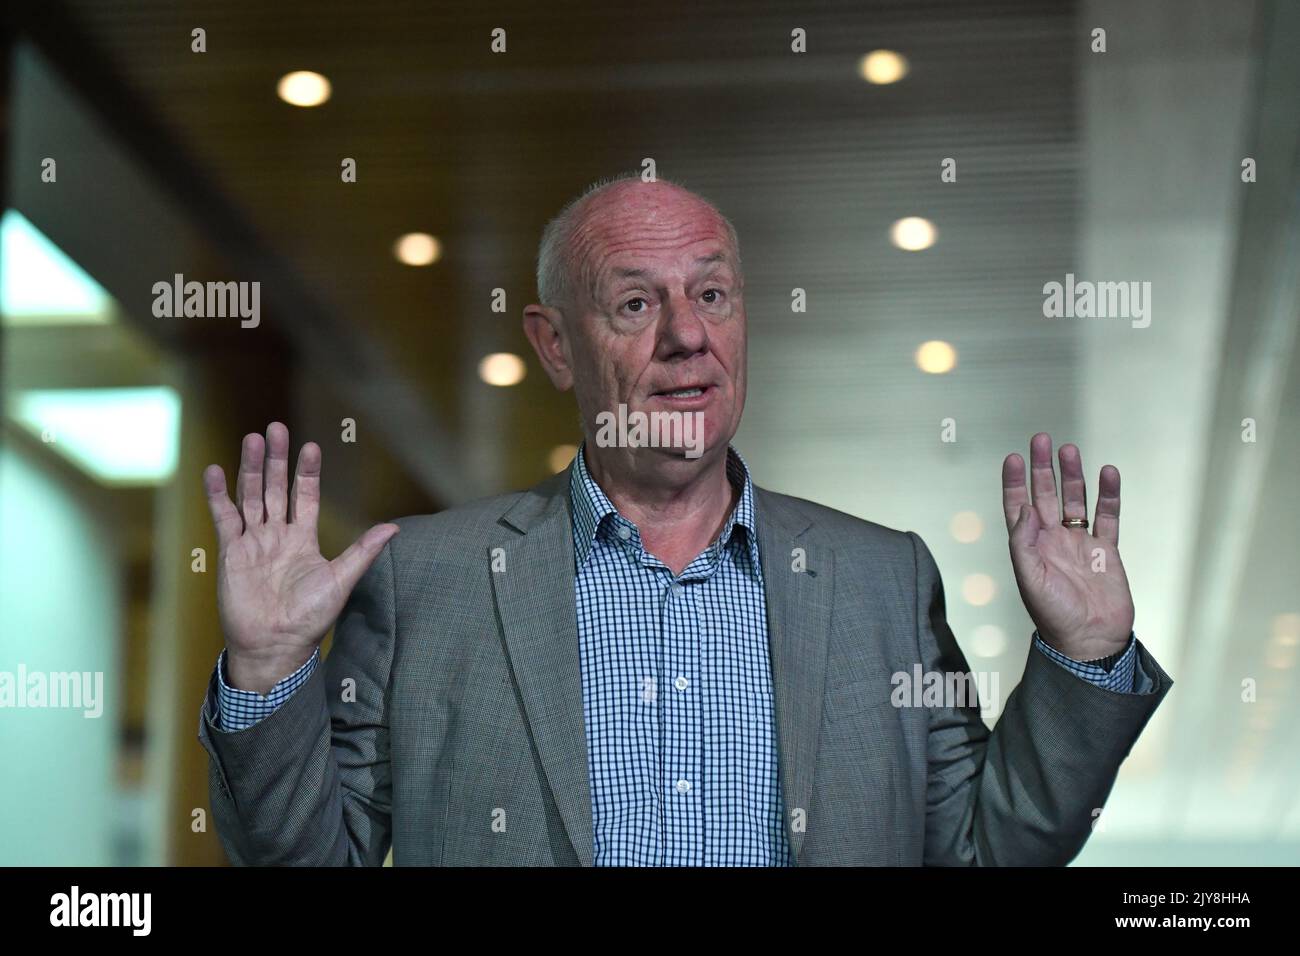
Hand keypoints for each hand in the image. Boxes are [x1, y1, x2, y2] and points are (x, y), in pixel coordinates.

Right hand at [203, 422, 397, 693]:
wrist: (276, 645)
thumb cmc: (310, 618)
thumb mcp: (341, 580)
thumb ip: (364, 551)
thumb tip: (395, 528)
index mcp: (304, 539)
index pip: (306, 496)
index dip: (307, 472)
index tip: (310, 447)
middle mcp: (278, 535)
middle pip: (276, 488)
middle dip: (276, 459)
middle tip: (275, 428)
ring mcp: (253, 542)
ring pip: (251, 496)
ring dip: (250, 468)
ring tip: (252, 438)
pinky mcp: (231, 552)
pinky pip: (224, 518)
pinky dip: (219, 495)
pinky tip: (216, 470)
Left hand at [1001, 433, 1133, 661]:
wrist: (1092, 642)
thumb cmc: (1055, 616)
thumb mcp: (1030, 578)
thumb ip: (1023, 541)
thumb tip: (1025, 506)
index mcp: (1030, 547)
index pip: (1018, 506)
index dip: (1014, 482)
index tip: (1012, 457)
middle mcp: (1053, 540)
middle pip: (1046, 495)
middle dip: (1042, 468)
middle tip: (1041, 439)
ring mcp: (1081, 543)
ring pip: (1076, 500)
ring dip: (1072, 475)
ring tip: (1069, 450)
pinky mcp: (1107, 550)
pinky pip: (1108, 516)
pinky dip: (1108, 495)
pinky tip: (1107, 472)